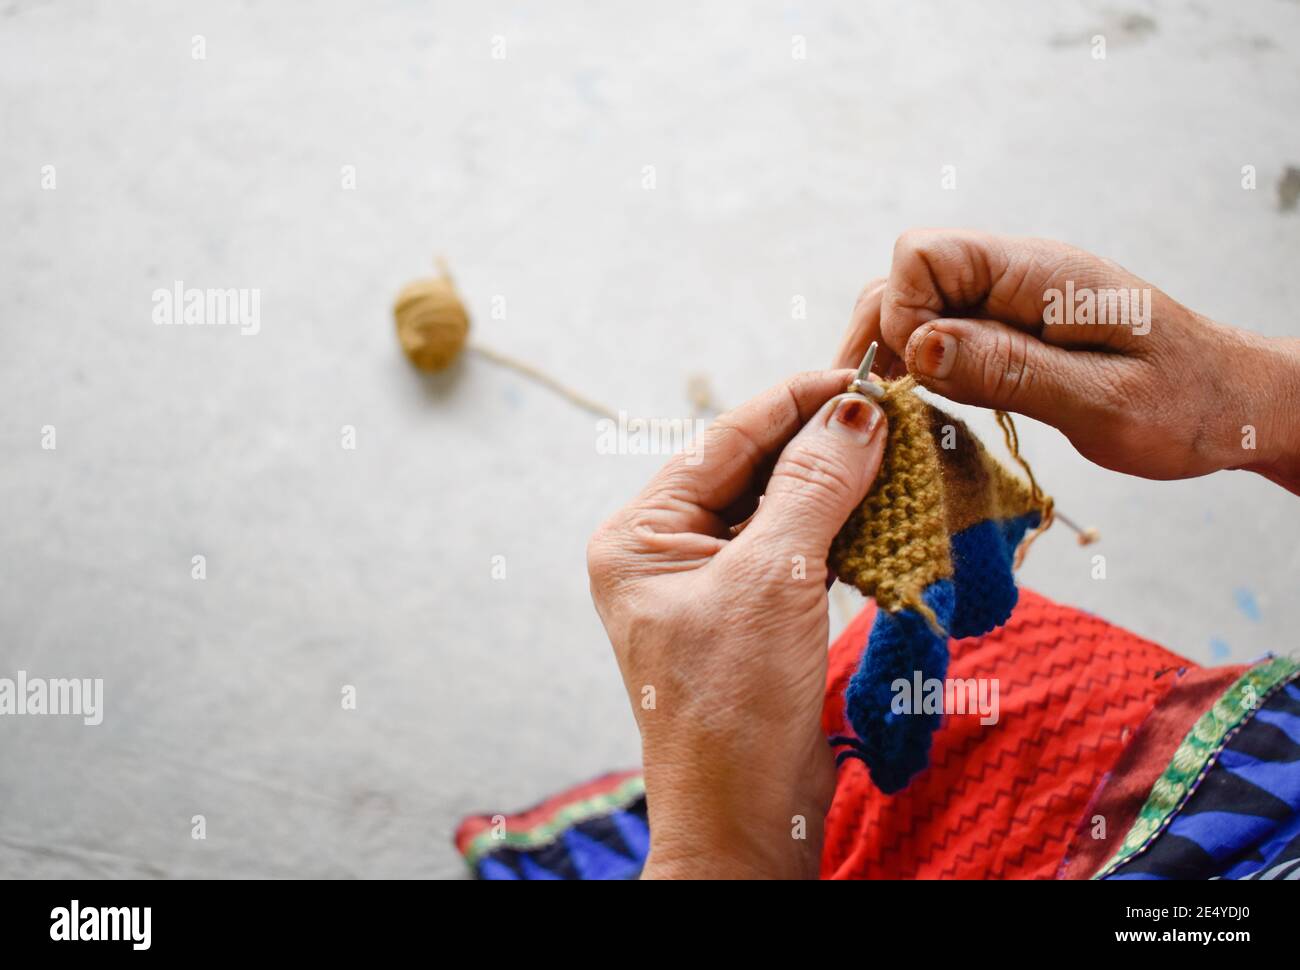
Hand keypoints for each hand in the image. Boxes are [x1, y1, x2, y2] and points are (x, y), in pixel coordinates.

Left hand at [586, 370, 887, 878]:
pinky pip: (796, 548)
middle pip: (752, 467)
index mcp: (639, 534)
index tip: (864, 374)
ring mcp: (708, 583)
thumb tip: (856, 412)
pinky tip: (881, 504)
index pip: (725, 439)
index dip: (796, 400)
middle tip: (893, 410)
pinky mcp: (750, 614)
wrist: (745, 821)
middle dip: (821, 440)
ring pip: (779, 506)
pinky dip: (839, 526)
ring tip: (898, 448)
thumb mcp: (772, 581)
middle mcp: (665, 550)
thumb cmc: (734, 706)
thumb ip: (812, 487)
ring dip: (836, 481)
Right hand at [835, 229, 1299, 490]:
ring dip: (899, 357)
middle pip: (905, 280)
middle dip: (884, 339)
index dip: (903, 315)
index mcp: (1039, 275)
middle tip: (890, 407)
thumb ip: (1010, 370)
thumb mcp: (1103, 401)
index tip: (921, 379)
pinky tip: (932, 410)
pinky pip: (944, 335)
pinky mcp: (1013, 329)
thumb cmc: (1189, 406)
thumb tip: (920, 345)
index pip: (923, 256)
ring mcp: (1012, 301)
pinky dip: (925, 371)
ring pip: (916, 308)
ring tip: (904, 414)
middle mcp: (1018, 275)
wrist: (1238, 405)